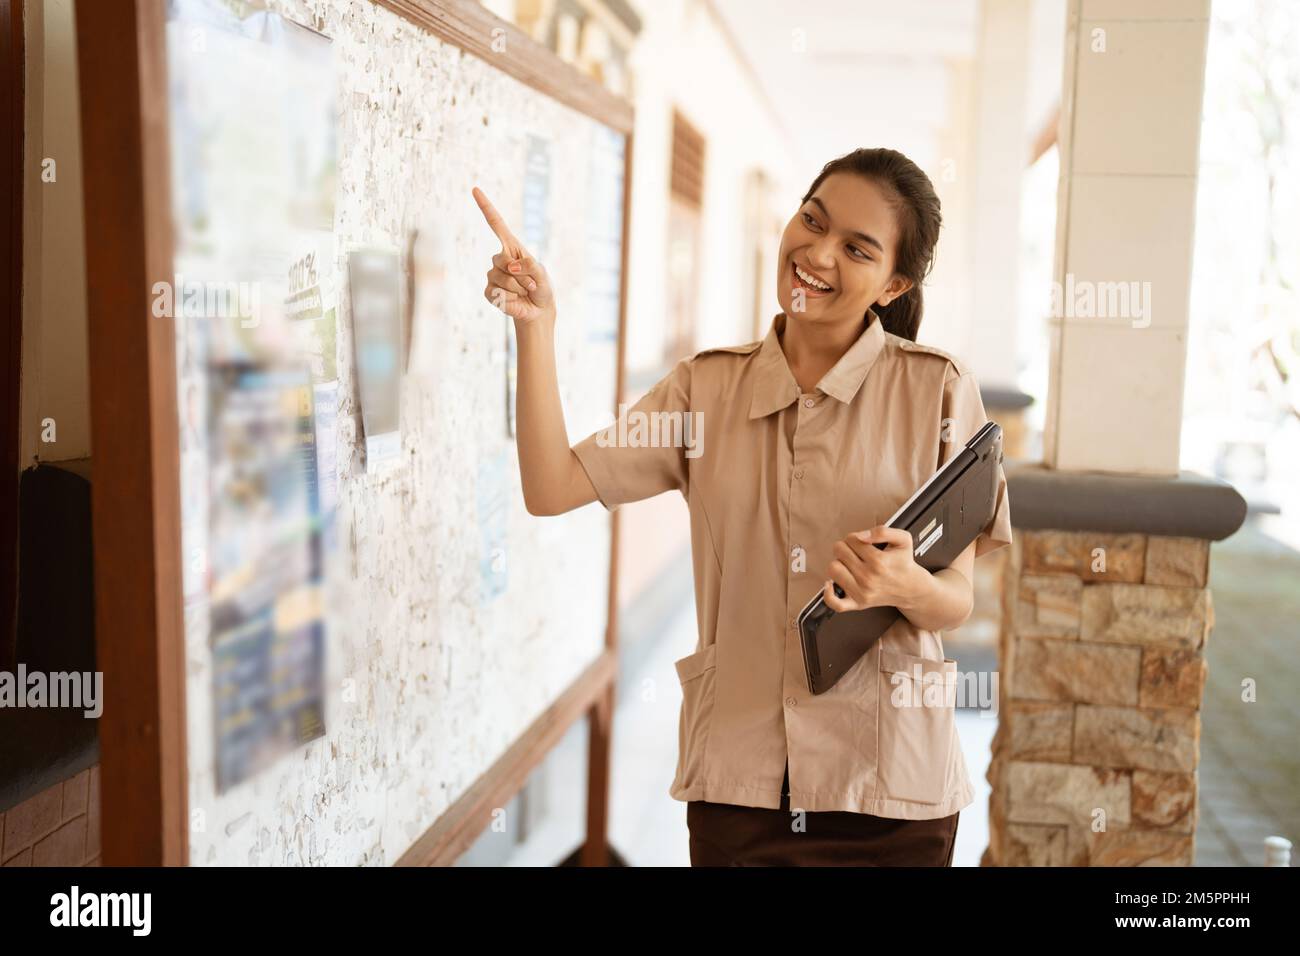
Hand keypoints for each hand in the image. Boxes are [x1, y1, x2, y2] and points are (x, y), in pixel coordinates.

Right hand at [472, 186, 555, 326]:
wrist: (537, 309)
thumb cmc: (541, 288)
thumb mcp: (542, 274)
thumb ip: (531, 266)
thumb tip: (513, 266)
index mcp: (512, 247)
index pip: (496, 223)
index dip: (486, 207)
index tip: (475, 189)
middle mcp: (500, 258)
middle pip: (500, 259)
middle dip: (520, 274)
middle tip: (531, 283)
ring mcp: (492, 275)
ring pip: (501, 278)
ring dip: (518, 288)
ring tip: (525, 291)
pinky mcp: (489, 291)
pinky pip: (496, 292)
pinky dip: (510, 298)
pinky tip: (515, 300)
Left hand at [823, 526, 925, 612]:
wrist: (911, 588)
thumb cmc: (904, 563)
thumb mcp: (903, 540)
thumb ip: (883, 531)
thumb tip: (861, 536)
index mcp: (879, 561)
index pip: (851, 539)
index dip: (856, 537)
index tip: (863, 543)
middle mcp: (869, 578)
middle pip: (839, 551)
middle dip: (846, 548)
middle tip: (857, 553)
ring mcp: (862, 593)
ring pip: (833, 569)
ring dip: (839, 564)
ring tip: (850, 565)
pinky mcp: (857, 604)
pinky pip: (834, 602)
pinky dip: (828, 593)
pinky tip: (832, 583)